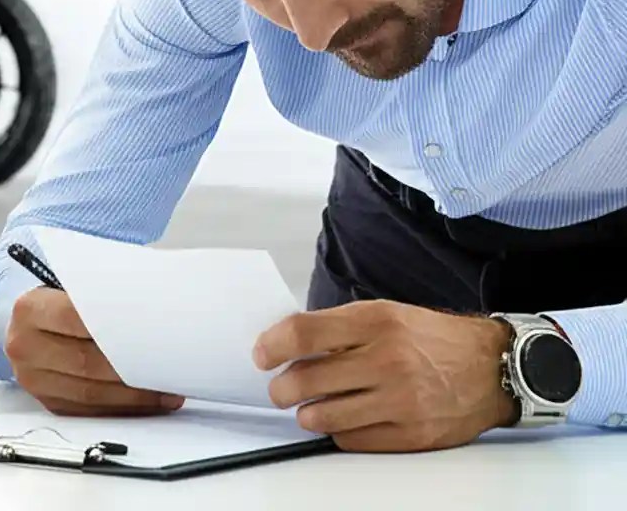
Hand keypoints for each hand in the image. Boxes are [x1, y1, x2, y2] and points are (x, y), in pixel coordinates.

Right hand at [5, 287, 185, 415]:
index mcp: (29, 309)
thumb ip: (104, 290)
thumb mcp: (76, 284)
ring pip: (90, 393)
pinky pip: (89, 410)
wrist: (35, 320)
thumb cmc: (65, 299)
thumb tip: (156, 296)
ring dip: (133, 396)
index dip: (115, 326)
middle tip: (169, 367)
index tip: (153, 332)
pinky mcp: (47, 400)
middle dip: (132, 368)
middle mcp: (24, 346)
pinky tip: (148, 401)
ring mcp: (32, 378)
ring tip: (166, 390)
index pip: (76, 317)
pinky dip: (122, 408)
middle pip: (86, 362)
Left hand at [253, 300, 516, 452]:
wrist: (494, 367)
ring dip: (307, 413)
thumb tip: (287, 343)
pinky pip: (350, 441)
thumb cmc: (433, 338)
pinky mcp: (411, 434)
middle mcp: (387, 359)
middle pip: (304, 381)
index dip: (272, 346)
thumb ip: (339, 328)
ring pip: (322, 417)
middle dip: (280, 389)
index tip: (262, 355)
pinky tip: (345, 419)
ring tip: (311, 406)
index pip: (304, 333)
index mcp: (376, 322)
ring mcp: (400, 400)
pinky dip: (338, 432)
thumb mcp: (386, 314)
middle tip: (280, 389)